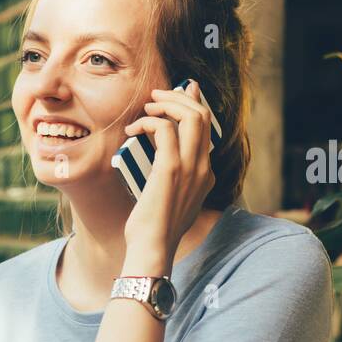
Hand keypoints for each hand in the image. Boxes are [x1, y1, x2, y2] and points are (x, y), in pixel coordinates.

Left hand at [121, 80, 216, 263]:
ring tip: (146, 107)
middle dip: (179, 97)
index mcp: (205, 174)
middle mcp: (203, 167)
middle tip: (156, 95)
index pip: (207, 128)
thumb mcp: (170, 199)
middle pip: (203, 115)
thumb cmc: (154, 229)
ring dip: (166, 103)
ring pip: (191, 116)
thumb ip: (172, 177)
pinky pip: (164, 129)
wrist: (152, 249)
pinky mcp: (170, 169)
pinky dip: (148, 121)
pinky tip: (133, 130)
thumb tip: (160, 160)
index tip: (179, 91)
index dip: (193, 104)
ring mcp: (190, 168)